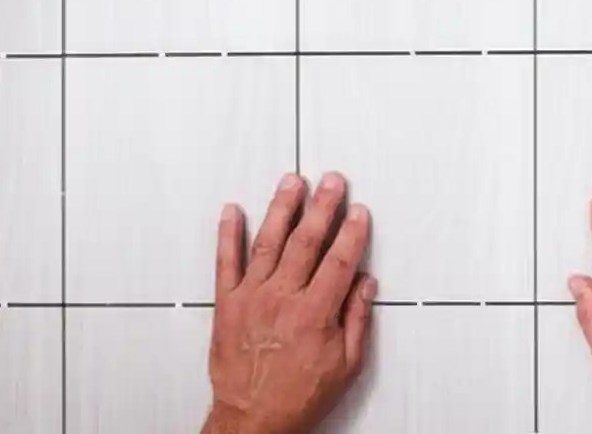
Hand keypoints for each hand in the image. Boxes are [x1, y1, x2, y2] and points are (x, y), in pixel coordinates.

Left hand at [202, 172, 375, 433]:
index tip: (359, 212)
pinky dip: (228, 234)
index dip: (352, 233)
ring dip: (282, 209)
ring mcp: (251, 298)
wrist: (252, 420)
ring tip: (291, 182)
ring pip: (269, 243)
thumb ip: (356, 320)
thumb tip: (365, 284)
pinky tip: (233, 211)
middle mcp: (282, 299)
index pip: (339, 261)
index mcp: (314, 314)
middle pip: (306, 242)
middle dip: (322, 207)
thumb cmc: (297, 397)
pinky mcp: (227, 304)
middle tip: (332, 181)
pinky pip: (225, 262)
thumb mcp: (346, 366)